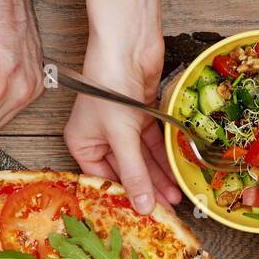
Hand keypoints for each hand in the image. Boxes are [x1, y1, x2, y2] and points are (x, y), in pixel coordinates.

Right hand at [63, 0, 175, 213]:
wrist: (127, 45)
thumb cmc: (110, 85)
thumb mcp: (121, 137)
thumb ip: (135, 173)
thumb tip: (143, 207)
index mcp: (82, 144)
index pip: (104, 178)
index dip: (125, 196)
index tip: (145, 213)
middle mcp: (100, 137)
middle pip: (126, 170)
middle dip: (148, 188)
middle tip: (167, 207)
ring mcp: (121, 126)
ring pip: (143, 158)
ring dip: (159, 175)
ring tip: (176, 195)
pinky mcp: (141, 115)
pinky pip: (153, 143)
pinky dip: (164, 155)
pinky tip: (176, 171)